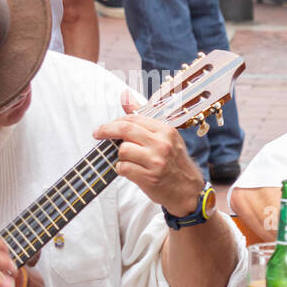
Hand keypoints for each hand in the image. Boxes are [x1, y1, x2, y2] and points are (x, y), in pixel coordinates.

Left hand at [93, 92, 205, 216]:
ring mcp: (156, 161)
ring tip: (129, 160)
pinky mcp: (149, 177)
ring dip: (120, 156)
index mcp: (166, 131)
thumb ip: (143, 118)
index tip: (105, 127)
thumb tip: (125, 96)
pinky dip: (122, 169)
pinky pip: (123, 168)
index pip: (133, 119)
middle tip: (97, 134)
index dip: (115, 122)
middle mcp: (162, 144)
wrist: (188, 190)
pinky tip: (131, 171)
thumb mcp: (165, 137)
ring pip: (123, 150)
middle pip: (125, 130)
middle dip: (106, 130)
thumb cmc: (174, 162)